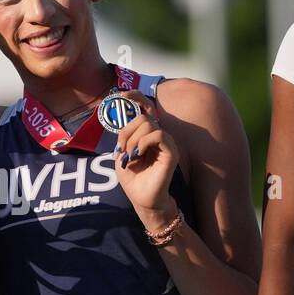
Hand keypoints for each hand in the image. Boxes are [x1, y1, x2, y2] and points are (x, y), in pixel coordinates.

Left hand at [111, 91, 180, 230]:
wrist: (142, 199)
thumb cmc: (133, 179)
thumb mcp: (122, 153)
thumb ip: (123, 136)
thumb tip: (123, 120)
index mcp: (146, 134)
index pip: (146, 107)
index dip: (136, 97)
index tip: (121, 95)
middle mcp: (159, 135)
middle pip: (143, 117)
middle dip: (127, 131)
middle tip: (123, 149)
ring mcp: (167, 143)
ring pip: (149, 124)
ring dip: (133, 140)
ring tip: (130, 155)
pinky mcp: (172, 152)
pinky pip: (159, 134)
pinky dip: (144, 142)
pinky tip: (139, 154)